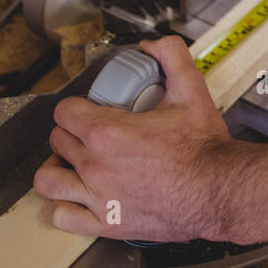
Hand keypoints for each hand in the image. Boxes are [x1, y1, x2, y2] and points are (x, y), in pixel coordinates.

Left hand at [34, 36, 234, 242]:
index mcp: (108, 132)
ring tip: (72, 164)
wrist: (218, 188)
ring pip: (48, 180)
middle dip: (70, 132)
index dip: (75, 106)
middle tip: (88, 132)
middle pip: (57, 141)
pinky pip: (63, 216)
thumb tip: (152, 45)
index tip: (87, 109)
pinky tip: (81, 196)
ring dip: (57, 168)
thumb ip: (171, 56)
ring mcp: (98, 197)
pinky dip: (65, 205)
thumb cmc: (203, 148)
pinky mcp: (107, 223)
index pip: (64, 112)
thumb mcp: (191, 89)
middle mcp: (96, 165)